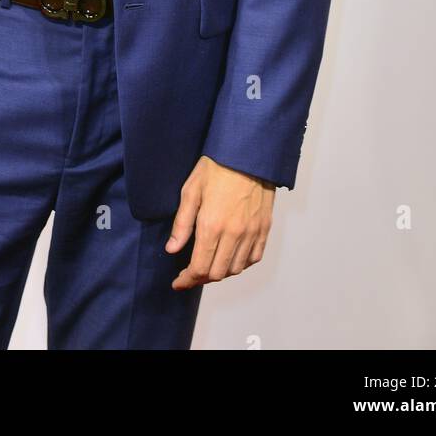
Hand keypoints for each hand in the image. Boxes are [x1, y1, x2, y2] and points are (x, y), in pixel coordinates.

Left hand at [166, 155, 275, 288]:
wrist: (248, 153)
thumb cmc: (217, 167)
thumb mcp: (191, 190)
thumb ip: (182, 223)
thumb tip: (172, 249)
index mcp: (212, 225)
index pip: (199, 267)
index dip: (187, 279)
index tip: (178, 281)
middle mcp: (234, 234)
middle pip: (217, 273)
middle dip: (201, 278)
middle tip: (190, 273)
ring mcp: (251, 232)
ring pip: (236, 269)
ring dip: (221, 272)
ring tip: (209, 264)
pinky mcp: (264, 228)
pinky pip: (254, 258)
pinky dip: (241, 264)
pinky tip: (231, 257)